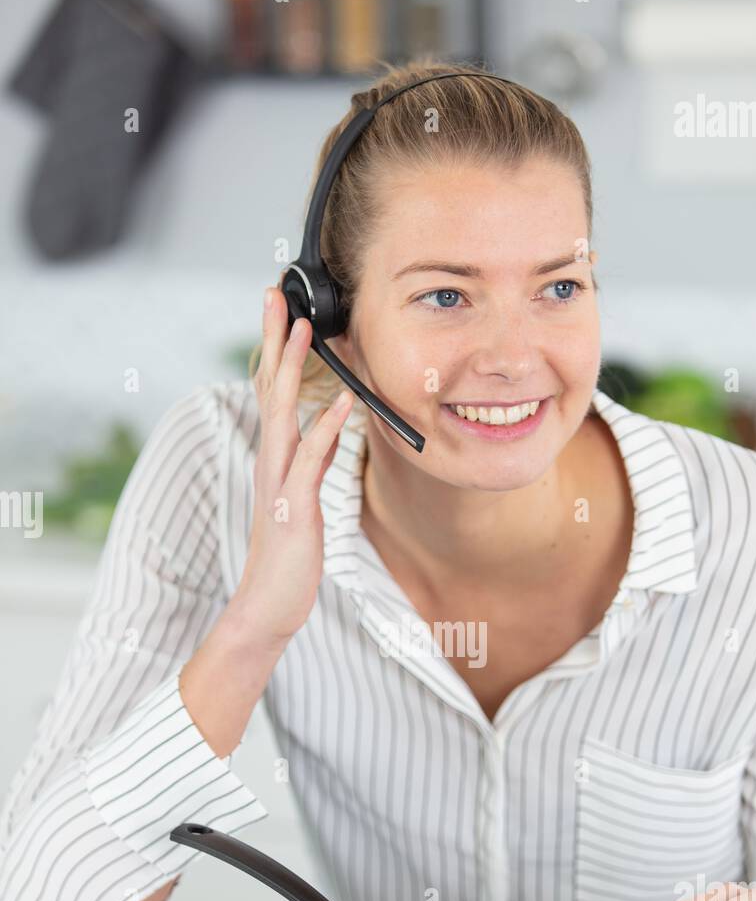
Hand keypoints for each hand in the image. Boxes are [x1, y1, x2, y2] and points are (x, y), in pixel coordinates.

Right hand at [231, 282, 354, 647]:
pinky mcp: (294, 509)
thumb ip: (312, 463)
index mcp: (274, 460)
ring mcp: (279, 484)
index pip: (272, 393)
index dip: (275, 350)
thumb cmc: (287, 559)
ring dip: (292, 370)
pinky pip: (310, 461)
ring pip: (283, 415)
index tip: (281, 308)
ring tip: (305, 329)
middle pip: (269, 389)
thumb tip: (326, 429)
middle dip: (274, 340)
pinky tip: (343, 403)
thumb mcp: (303, 502)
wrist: (267, 607)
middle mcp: (271, 464)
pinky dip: (325, 429)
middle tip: (276, 293)